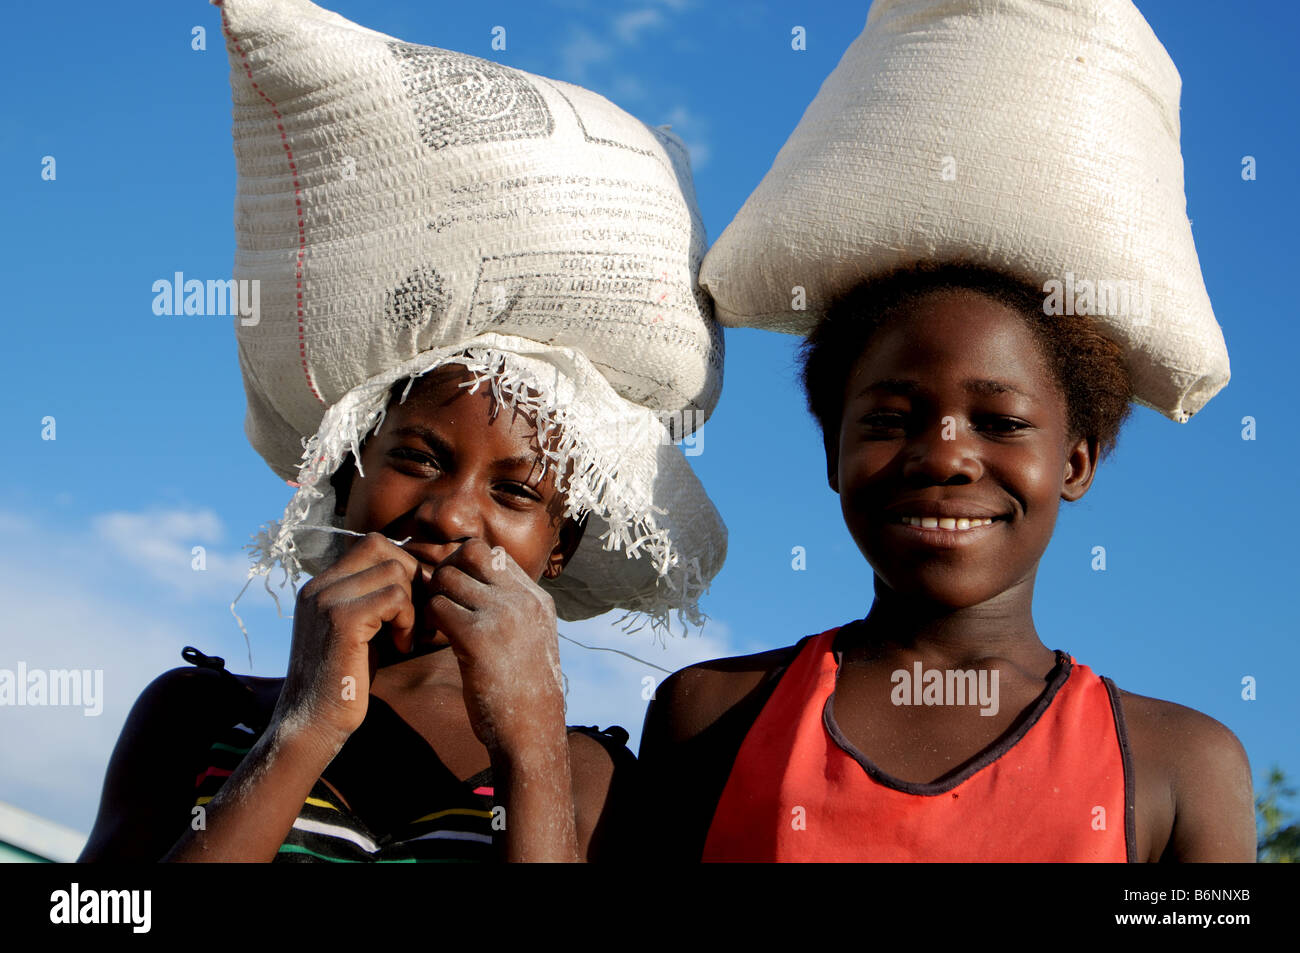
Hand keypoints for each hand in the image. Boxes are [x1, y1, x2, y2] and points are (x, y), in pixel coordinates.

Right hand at [272, 532, 421, 754]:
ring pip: (394, 571)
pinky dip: (408, 620)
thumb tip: (415, 571)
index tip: (412, 603)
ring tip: (407, 637)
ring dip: (413, 604)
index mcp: (319, 586)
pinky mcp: (342, 620)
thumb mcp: (359, 630)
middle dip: (411, 578)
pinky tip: (402, 647)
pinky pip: (395, 597)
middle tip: (416, 617)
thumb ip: (374, 599)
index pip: (371, 544)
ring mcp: (327, 600)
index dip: (401, 567)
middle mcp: (318, 586)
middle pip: (382, 547)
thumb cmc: (344, 682)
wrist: (311, 725)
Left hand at [421, 538, 566, 760]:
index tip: (455, 592)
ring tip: (433, 622)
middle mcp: (523, 600)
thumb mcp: (531, 641)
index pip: (494, 554)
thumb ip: (511, 611)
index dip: (467, 567)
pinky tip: (429, 639)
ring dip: (433, 596)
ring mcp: (502, 615)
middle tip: (438, 600)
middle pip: (470, 553)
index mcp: (537, 600)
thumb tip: (480, 583)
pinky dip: (427, 619)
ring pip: (448, 576)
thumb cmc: (524, 693)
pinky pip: (437, 606)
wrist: (531, 733)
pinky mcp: (478, 637)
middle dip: (447, 571)